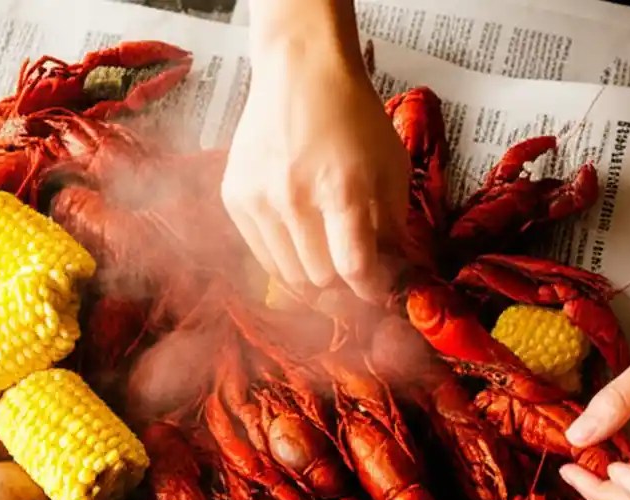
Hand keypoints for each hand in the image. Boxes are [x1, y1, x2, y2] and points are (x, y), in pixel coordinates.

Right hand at [221, 32, 409, 303]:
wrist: (299, 75)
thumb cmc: (353, 117)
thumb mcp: (390, 165)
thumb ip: (392, 225)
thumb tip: (395, 276)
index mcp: (341, 189)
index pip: (354, 267)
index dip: (371, 291)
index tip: (379, 294)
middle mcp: (294, 198)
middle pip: (319, 279)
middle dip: (342, 289)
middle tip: (354, 283)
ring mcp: (258, 200)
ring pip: (287, 276)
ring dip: (312, 282)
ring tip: (328, 272)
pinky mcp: (234, 199)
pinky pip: (261, 255)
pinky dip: (284, 261)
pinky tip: (300, 246)